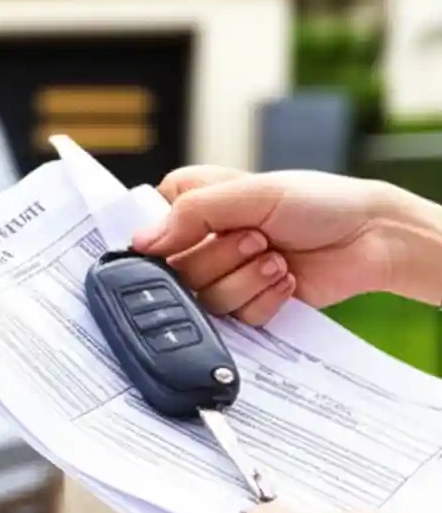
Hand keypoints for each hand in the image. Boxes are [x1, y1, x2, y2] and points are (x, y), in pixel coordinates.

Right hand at [132, 166, 423, 325]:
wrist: (371, 238)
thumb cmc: (318, 201)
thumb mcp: (252, 193)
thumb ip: (192, 214)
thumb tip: (141, 243)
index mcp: (193, 203)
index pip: (148, 228)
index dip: (165, 240)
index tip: (193, 237)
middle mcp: (202, 241)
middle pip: (175, 272)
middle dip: (222, 258)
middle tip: (257, 239)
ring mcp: (222, 275)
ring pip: (205, 299)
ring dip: (248, 279)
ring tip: (278, 259)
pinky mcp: (245, 305)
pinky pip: (234, 319)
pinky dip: (264, 299)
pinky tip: (287, 279)